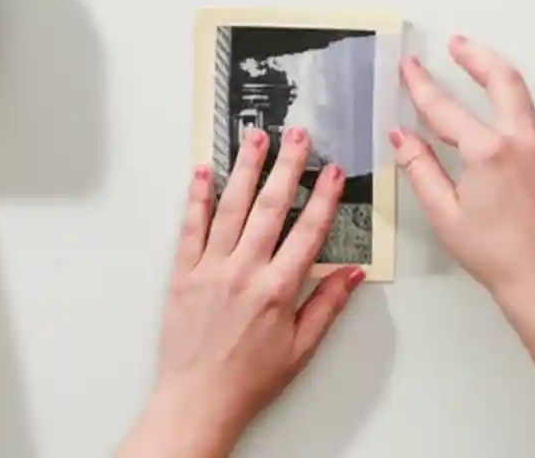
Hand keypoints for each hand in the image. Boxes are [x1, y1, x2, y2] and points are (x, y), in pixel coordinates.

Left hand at [118, 127, 364, 457]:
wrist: (198, 399)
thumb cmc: (249, 379)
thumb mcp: (300, 348)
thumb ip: (327, 305)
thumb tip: (352, 273)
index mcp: (278, 290)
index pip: (308, 232)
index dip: (324, 198)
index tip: (334, 171)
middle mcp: (244, 272)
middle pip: (271, 208)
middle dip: (288, 167)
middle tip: (298, 136)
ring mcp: (210, 269)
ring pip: (231, 208)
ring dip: (246, 169)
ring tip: (255, 138)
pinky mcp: (183, 273)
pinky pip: (190, 227)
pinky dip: (197, 197)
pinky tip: (204, 171)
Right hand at [392, 35, 534, 301]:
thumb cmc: (491, 252)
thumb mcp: (444, 212)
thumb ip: (421, 168)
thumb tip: (400, 135)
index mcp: (486, 153)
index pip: (444, 110)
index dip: (421, 86)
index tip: (408, 66)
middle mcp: (519, 139)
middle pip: (495, 81)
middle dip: (470, 58)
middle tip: (450, 45)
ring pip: (530, 86)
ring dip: (508, 60)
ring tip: (488, 45)